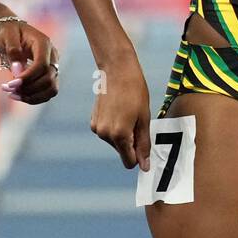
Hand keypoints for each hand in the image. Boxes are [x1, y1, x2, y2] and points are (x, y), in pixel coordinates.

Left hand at [0, 19, 60, 105]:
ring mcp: (53, 66)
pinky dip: (34, 98)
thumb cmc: (9, 32)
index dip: (27, 78)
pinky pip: (47, 93)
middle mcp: (52, 55)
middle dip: (28, 88)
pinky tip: (18, 96)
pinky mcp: (49, 76)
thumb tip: (18, 71)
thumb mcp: (7, 36)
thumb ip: (13, 51)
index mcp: (44, 43)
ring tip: (12, 95)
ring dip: (32, 96)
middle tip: (7, 89)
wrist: (12, 34)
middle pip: (49, 79)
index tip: (10, 84)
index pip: (42, 65)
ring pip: (51, 89)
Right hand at [90, 56, 150, 170]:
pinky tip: (118, 110)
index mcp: (119, 135)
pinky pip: (107, 132)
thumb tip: (144, 166)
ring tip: (127, 112)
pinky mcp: (93, 121)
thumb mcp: (144, 119)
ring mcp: (96, 128)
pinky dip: (114, 126)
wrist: (117, 70)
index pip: (129, 161)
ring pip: (115, 142)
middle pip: (122, 151)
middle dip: (131, 141)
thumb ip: (144, 145)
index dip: (139, 154)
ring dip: (123, 133)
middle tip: (136, 119)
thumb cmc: (135, 91)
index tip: (143, 139)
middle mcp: (104, 134)